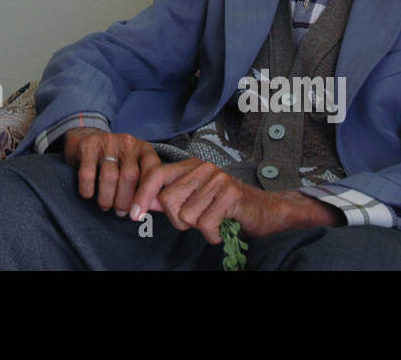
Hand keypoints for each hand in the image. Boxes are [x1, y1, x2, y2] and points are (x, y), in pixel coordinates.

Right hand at [63, 129, 161, 217]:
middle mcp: (128, 143)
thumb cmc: (117, 161)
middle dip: (124, 201)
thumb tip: (148, 210)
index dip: (147, 196)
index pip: (152, 172)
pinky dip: (88, 189)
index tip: (138, 215)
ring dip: (107, 198)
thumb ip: (144, 184)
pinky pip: (88, 173)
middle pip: (130, 176)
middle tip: (120, 213)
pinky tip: (88, 194)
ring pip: (109, 176)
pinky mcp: (88, 146)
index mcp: (144, 150)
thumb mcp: (135, 166)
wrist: (88, 137)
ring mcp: (107, 143)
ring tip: (105, 206)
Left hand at [132, 158, 337, 244]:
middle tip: (196, 222)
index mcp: (191, 166)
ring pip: (187, 215)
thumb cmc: (227, 207)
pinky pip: (206, 224)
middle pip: (168, 200)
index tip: (133, 215)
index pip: (156, 174)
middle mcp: (203, 168)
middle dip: (178, 220)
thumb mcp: (195, 200)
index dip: (142, 195)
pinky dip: (212, 235)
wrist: (267, 211)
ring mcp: (218, 180)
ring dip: (198, 228)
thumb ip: (169, 198)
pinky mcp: (231, 195)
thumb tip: (143, 203)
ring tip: (213, 222)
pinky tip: (222, 230)